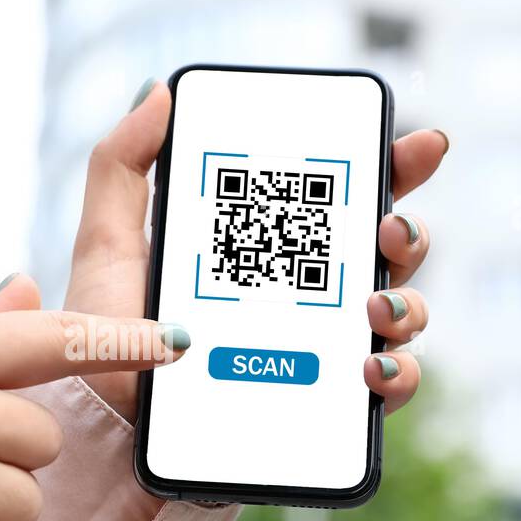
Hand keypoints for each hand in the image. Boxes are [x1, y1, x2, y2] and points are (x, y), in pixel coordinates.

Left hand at [63, 81, 446, 418]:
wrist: (104, 429)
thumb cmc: (109, 337)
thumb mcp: (108, 243)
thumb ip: (124, 165)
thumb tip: (159, 91)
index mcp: (265, 249)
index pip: (340, 200)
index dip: (391, 166)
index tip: (416, 143)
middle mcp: (303, 296)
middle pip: (386, 252)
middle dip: (408, 230)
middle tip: (388, 226)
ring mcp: (320, 353)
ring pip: (399, 316)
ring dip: (408, 301)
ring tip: (374, 304)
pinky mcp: (323, 412)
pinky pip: (386, 390)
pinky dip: (398, 374)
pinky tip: (372, 365)